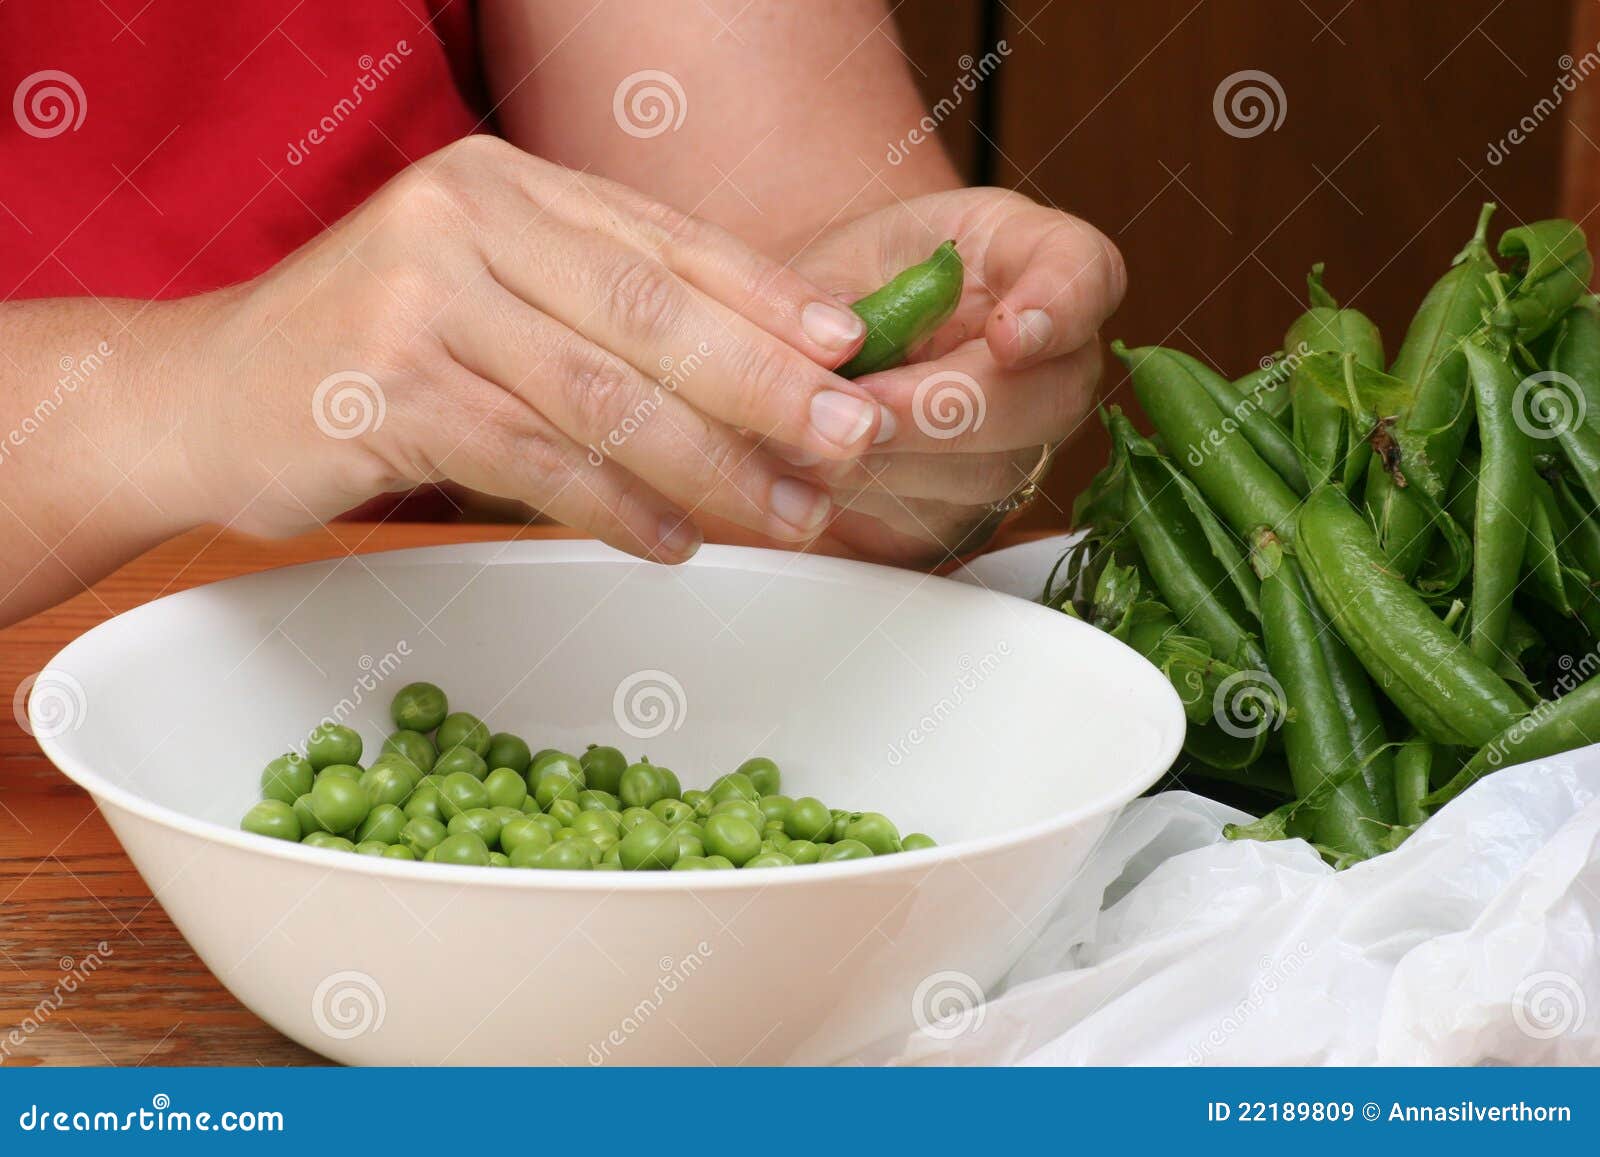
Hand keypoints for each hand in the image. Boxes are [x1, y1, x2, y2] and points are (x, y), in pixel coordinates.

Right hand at [174, 136, 893, 559]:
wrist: (202, 395)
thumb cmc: (372, 354)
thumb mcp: (490, 299)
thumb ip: (603, 315)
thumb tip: (762, 368)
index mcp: (508, 185)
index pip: (668, 241)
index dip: (771, 301)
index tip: (852, 353)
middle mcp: (466, 219)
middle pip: (653, 313)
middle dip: (766, 386)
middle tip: (848, 440)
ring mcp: (419, 298)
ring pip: (605, 394)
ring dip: (712, 464)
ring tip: (785, 512)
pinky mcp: (385, 388)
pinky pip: (536, 460)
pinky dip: (617, 509)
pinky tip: (673, 541)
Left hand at [787, 188, 1124, 565]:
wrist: (821, 360)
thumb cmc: (844, 290)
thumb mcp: (833, 260)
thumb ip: (837, 301)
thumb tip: (837, 360)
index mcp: (1027, 257)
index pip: (1083, 270)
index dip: (1058, 305)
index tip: (1010, 335)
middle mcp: (1050, 358)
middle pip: (1050, 397)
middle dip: (950, 410)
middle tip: (867, 411)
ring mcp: (1024, 441)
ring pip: (988, 471)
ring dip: (895, 462)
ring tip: (814, 442)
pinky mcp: (974, 509)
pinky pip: (937, 517)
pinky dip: (872, 497)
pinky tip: (818, 472)